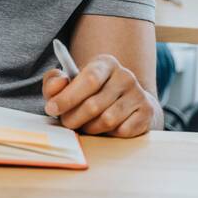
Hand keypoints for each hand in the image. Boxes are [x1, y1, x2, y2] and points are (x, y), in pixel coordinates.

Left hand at [42, 53, 159, 136]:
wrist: (126, 105)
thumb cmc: (90, 95)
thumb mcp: (70, 85)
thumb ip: (54, 83)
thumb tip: (57, 86)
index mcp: (106, 63)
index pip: (89, 79)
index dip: (68, 97)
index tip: (51, 109)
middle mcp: (125, 76)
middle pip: (94, 104)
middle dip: (74, 118)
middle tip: (66, 123)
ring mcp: (138, 94)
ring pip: (107, 120)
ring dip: (90, 128)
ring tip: (86, 125)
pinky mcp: (146, 112)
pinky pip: (122, 131)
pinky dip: (109, 134)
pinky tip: (106, 128)